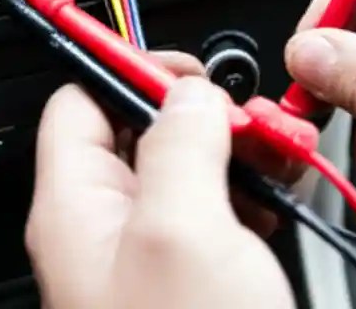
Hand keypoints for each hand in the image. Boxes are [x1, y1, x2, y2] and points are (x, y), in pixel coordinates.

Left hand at [26, 58, 293, 308]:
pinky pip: (207, 219)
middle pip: (139, 133)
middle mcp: (100, 231)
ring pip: (181, 175)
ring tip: (280, 159)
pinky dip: (246, 199)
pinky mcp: (183, 284)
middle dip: (204, 115)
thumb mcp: (182, 234)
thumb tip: (188, 95)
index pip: (81, 101)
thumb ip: (180, 148)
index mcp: (74, 209)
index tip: (196, 74)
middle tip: (257, 123)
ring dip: (234, 155)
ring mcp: (141, 260)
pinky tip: (278, 203)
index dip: (136, 72)